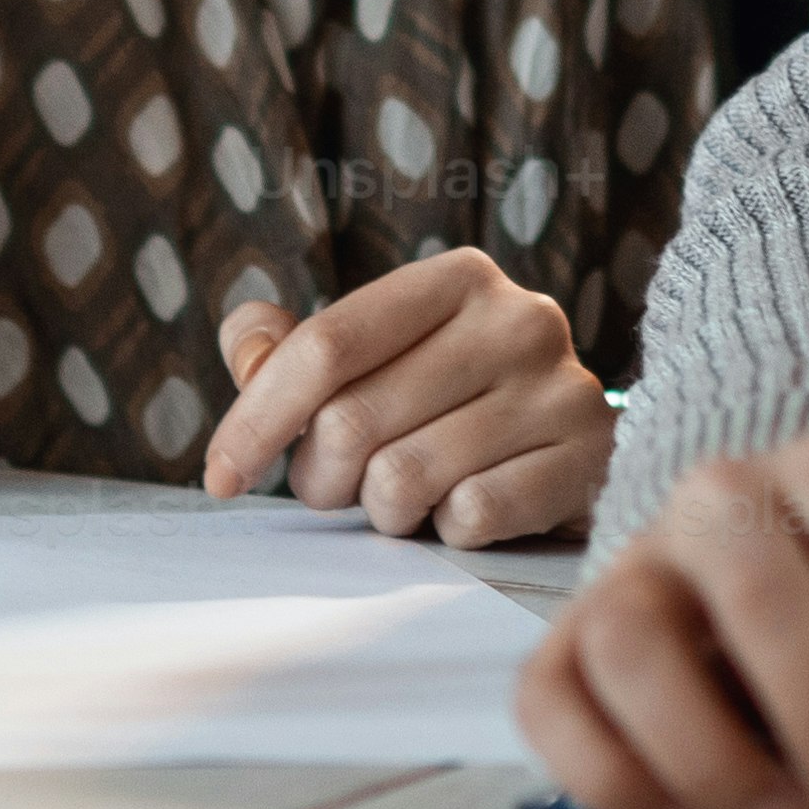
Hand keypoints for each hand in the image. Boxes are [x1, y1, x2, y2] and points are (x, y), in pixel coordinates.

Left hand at [204, 250, 611, 542]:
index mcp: (458, 278)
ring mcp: (562, 388)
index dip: (256, 418)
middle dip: (322, 476)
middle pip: (353, 420)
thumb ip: (295, 350)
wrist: (577, 450)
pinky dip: (448, 530)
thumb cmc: (452, 405)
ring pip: (404, 478)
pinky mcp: (588, 459)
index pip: (326, 345)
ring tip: (405, 499)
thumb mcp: (380, 360)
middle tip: (340, 489)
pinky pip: (470, 516)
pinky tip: (465, 510)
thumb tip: (250, 347)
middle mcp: (518, 319)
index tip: (220, 476)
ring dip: (383, 510)